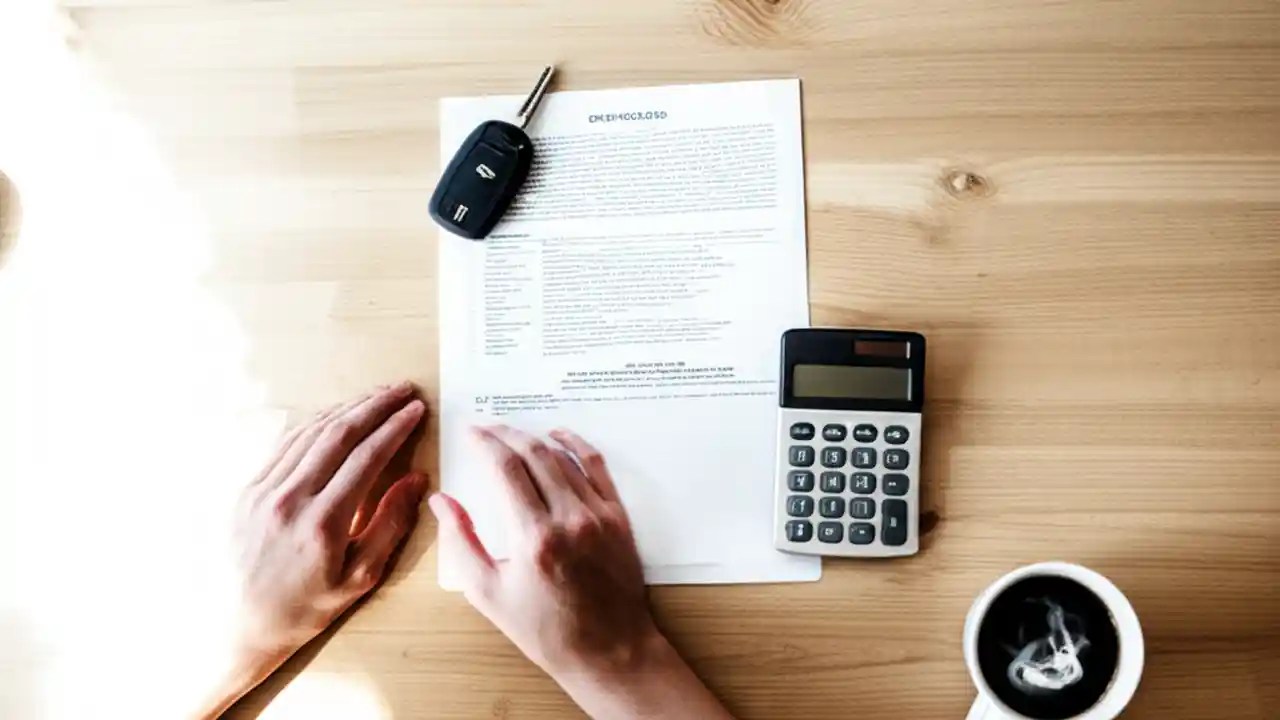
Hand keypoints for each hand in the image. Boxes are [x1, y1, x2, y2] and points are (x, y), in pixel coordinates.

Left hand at [197, 383, 427, 718]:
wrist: (241, 624)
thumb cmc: (307, 607)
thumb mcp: (360, 577)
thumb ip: (390, 524)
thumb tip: (416, 479)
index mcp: (322, 524)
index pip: (366, 458)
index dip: (394, 428)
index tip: (416, 410)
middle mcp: (289, 499)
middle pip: (338, 434)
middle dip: (375, 406)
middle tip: (403, 389)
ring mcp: (263, 490)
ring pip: (311, 432)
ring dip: (347, 408)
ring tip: (376, 395)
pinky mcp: (248, 489)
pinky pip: (286, 444)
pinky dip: (316, 423)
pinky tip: (336, 415)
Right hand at [430, 425, 733, 719]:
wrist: (609, 651)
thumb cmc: (546, 631)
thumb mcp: (489, 594)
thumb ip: (461, 542)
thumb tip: (441, 500)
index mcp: (533, 538)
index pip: (505, 468)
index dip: (484, 442)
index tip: (470, 432)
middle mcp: (569, 518)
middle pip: (533, 454)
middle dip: (505, 433)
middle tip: (487, 426)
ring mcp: (598, 514)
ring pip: (564, 456)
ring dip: (535, 437)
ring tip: (513, 432)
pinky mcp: (618, 517)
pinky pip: (598, 466)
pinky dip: (577, 444)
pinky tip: (559, 436)